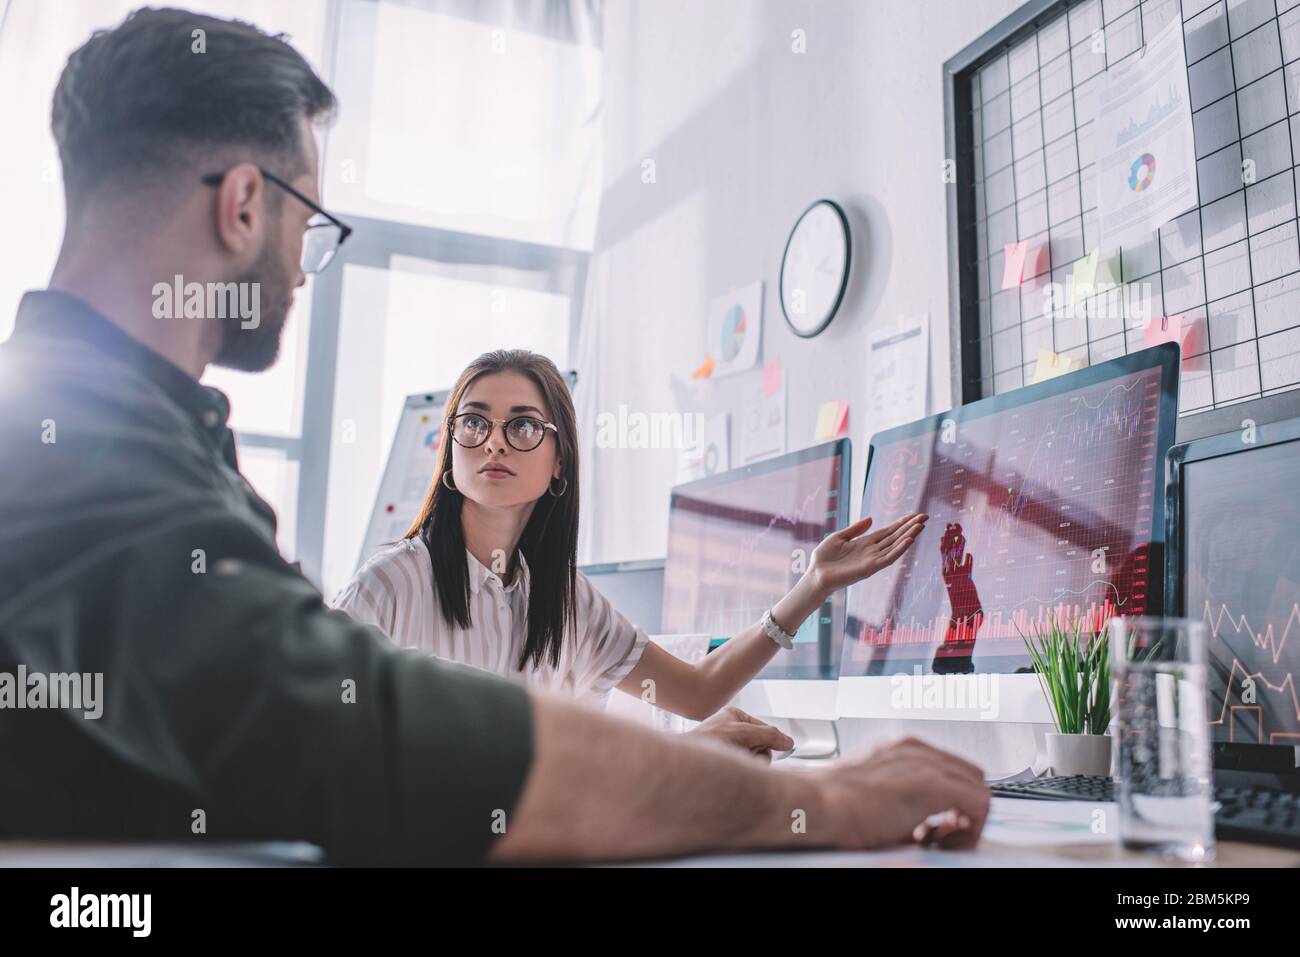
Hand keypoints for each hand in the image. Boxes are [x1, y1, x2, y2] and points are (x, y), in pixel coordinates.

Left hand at [688, 706, 793, 761]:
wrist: (686, 764)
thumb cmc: (706, 742)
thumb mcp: (743, 733)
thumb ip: (768, 735)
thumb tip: (787, 741)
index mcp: (734, 716)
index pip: (764, 728)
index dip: (770, 739)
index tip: (782, 746)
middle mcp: (731, 732)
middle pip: (761, 746)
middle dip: (757, 754)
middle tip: (745, 754)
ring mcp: (728, 749)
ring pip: (754, 761)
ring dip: (750, 764)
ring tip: (733, 762)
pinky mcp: (725, 765)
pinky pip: (745, 770)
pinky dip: (742, 771)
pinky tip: (730, 769)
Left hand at [807, 512, 927, 596]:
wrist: (816, 574)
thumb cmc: (824, 558)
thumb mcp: (839, 537)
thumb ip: (855, 529)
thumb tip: (871, 518)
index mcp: (865, 543)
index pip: (888, 532)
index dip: (901, 523)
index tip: (913, 515)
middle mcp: (872, 551)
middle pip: (895, 537)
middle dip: (910, 527)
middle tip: (925, 516)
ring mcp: (873, 560)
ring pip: (895, 546)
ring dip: (909, 536)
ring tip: (921, 525)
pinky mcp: (870, 568)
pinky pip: (888, 558)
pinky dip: (899, 549)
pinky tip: (909, 540)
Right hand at [809, 737, 989, 848]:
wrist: (813, 804)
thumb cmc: (830, 804)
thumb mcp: (874, 795)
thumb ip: (904, 804)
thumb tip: (927, 829)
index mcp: (901, 749)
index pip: (950, 770)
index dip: (951, 802)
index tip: (937, 826)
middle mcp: (916, 750)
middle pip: (971, 775)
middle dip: (964, 808)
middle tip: (941, 834)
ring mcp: (924, 763)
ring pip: (978, 787)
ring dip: (966, 819)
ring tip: (939, 840)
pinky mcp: (931, 784)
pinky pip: (980, 804)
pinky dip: (970, 828)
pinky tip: (942, 841)